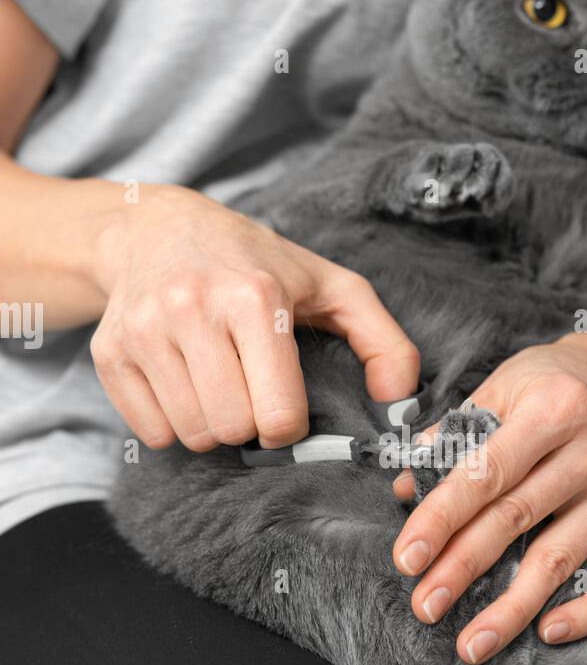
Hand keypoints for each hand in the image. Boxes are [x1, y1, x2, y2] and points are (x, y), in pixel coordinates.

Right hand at [90, 185, 418, 449]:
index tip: (287, 403)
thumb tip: (397, 400)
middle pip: (232, 429)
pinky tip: (183, 384)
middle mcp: (192, 308)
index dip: (290, 424)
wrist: (156, 229)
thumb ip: (382, 340)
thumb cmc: (255, 262)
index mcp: (254, 295)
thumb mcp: (330, 286)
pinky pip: (150, 433)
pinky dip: (172, 423)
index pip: (278, 414)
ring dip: (212, 425)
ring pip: (191, 435)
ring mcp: (143, 331)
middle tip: (250, 392)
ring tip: (219, 385)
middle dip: (249, 424)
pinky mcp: (110, 353)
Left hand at [391, 333, 586, 663]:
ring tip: (471, 644)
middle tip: (425, 606)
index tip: (407, 559)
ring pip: (561, 558)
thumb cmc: (543, 385)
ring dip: (512, 608)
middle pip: (517, 520)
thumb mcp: (495, 389)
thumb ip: (450, 438)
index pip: (486, 474)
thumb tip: (407, 490)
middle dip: (463, 568)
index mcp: (553, 408)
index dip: (442, 519)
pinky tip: (548, 632)